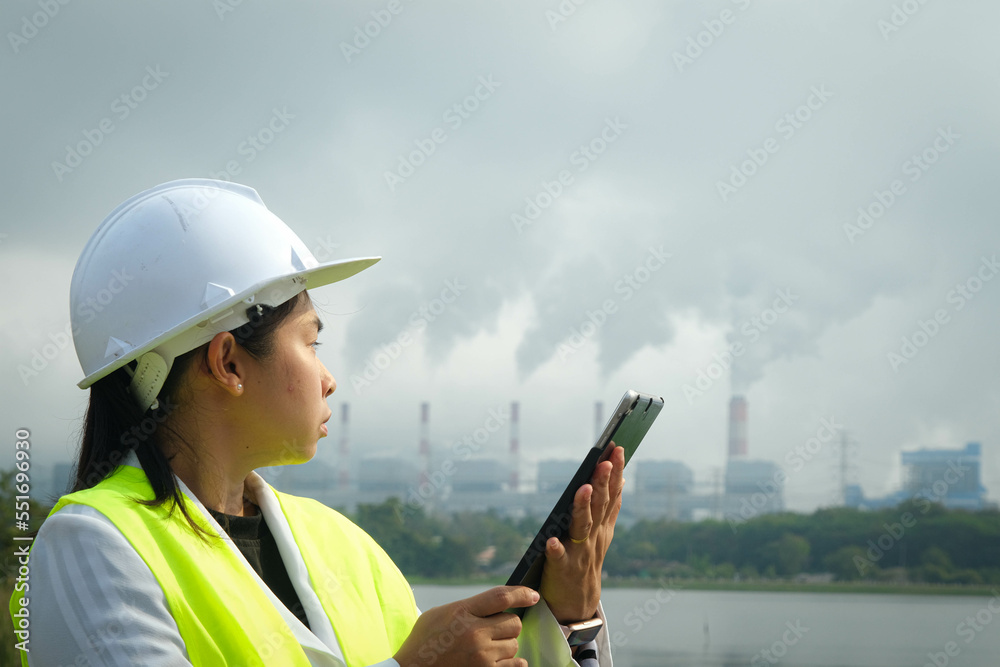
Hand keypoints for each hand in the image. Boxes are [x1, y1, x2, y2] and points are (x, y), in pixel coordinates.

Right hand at [393, 586, 538, 666]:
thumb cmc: (425, 641)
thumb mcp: (442, 614)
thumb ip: (470, 607)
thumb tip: (500, 602)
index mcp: (462, 612)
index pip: (501, 597)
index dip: (522, 594)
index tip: (533, 595)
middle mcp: (474, 633)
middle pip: (513, 622)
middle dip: (507, 625)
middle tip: (492, 631)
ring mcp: (481, 657)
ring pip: (514, 644)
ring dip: (505, 645)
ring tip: (485, 649)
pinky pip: (516, 664)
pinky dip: (511, 663)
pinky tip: (498, 660)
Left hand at [539, 444, 624, 623]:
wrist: (577, 601)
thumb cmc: (586, 558)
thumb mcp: (602, 531)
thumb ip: (610, 507)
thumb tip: (620, 476)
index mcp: (602, 525)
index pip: (611, 494)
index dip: (615, 472)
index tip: (617, 449)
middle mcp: (594, 536)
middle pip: (599, 506)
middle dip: (603, 482)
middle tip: (604, 461)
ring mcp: (580, 552)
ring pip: (582, 526)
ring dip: (582, 507)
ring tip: (582, 489)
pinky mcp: (562, 568)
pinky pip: (558, 558)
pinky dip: (555, 549)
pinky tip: (550, 541)